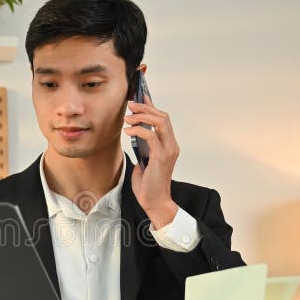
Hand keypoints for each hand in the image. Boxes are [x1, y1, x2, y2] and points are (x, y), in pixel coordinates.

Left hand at [123, 95, 179, 228]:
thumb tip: (134, 134)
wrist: (154, 202)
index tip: (140, 97)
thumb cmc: (148, 184)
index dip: (152, 106)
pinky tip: (127, 131)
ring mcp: (168, 150)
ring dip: (142, 116)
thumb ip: (143, 148)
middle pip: (163, 117)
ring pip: (160, 122)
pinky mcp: (162, 157)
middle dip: (146, 107)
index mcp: (169, 145)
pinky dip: (138, 130)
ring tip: (128, 116)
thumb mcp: (143, 161)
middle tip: (130, 104)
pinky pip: (151, 136)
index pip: (163, 120)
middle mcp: (171, 145)